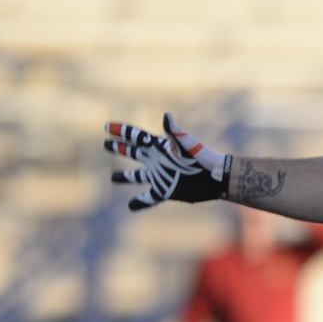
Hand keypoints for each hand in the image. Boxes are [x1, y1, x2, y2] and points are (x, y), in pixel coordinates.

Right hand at [104, 113, 229, 209]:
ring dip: (124, 177)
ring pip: (136, 177)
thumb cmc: (203, 157)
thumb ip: (175, 131)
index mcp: (160, 147)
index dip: (122, 131)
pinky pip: (148, 198)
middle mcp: (157, 161)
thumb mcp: (187, 143)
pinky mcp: (165, 191)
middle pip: (133, 153)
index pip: (136, 137)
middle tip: (106, 144)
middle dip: (119, 148)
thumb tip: (166, 116)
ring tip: (113, 178)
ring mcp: (160, 177)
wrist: (216, 178)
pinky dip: (139, 203)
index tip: (107, 126)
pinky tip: (131, 206)